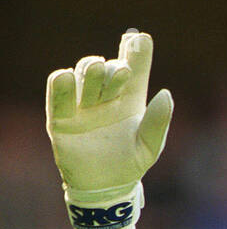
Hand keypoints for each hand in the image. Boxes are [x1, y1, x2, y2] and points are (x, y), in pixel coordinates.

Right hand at [46, 29, 172, 228]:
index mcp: (129, 100)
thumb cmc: (129, 165)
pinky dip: (61, 85)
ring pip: (83, 76)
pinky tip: (67, 77)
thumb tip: (167, 94)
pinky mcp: (62, 118)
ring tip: (97, 70)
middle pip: (107, 70)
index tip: (141, 39)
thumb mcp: (149, 146)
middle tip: (123, 72)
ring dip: (91, 71)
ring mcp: (82, 105)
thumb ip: (159, 122)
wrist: (104, 189)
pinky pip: (58, 95)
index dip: (136, 52)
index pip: (133, 69)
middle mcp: (105, 97)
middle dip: (114, 68)